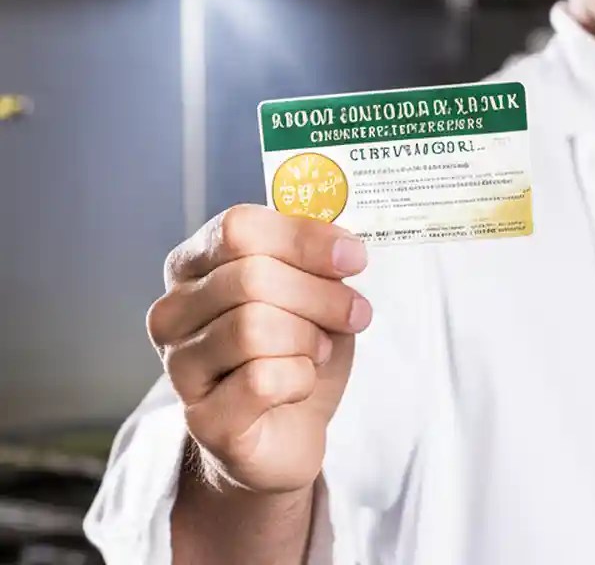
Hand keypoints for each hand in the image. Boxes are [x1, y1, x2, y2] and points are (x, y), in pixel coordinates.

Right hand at [147, 204, 371, 494]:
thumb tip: (341, 247)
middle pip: (250, 277)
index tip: (354, 258)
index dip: (303, 238)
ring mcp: (179, 367)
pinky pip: (262, 380)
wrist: (289, 431)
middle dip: (319, 295)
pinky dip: (300, 378)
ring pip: (253, 328)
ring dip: (308, 339)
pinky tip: (299, 384)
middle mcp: (172, 312)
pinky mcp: (202, 418)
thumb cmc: (296, 352)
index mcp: (194, 266)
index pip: (238, 228)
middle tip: (356, 313)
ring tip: (318, 352)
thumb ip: (317, 264)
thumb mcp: (314, 295)